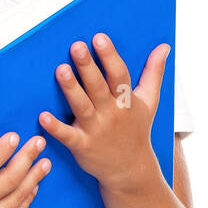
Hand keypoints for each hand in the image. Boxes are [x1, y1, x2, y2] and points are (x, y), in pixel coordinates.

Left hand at [39, 35, 169, 194]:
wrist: (130, 170)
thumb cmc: (137, 130)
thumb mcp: (150, 101)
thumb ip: (154, 72)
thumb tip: (164, 46)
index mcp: (126, 100)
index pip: (118, 75)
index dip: (110, 56)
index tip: (99, 38)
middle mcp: (111, 113)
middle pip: (98, 87)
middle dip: (88, 67)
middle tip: (76, 46)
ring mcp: (96, 130)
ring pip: (82, 106)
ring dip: (71, 89)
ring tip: (61, 70)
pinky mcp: (82, 146)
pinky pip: (67, 136)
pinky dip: (56, 127)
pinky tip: (43, 116)